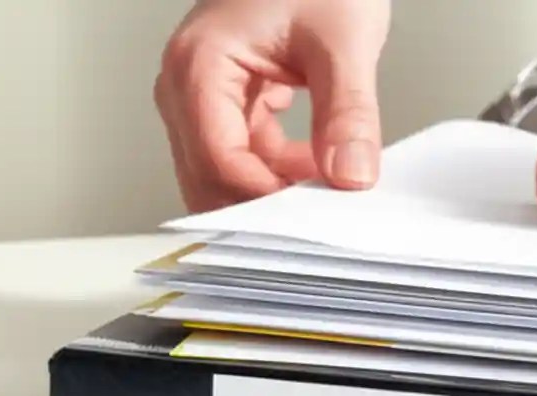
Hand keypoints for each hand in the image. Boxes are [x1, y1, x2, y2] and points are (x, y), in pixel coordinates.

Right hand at [154, 0, 390, 211]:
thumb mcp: (342, 38)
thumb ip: (348, 113)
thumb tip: (349, 175)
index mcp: (198, 66)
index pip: (219, 162)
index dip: (264, 199)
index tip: (311, 215)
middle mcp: (187, 86)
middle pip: (210, 179)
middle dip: (263, 204)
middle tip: (320, 214)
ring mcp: (202, 97)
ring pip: (224, 176)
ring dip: (272, 192)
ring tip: (324, 189)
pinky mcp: (226, 102)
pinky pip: (242, 158)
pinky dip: (277, 172)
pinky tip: (316, 170)